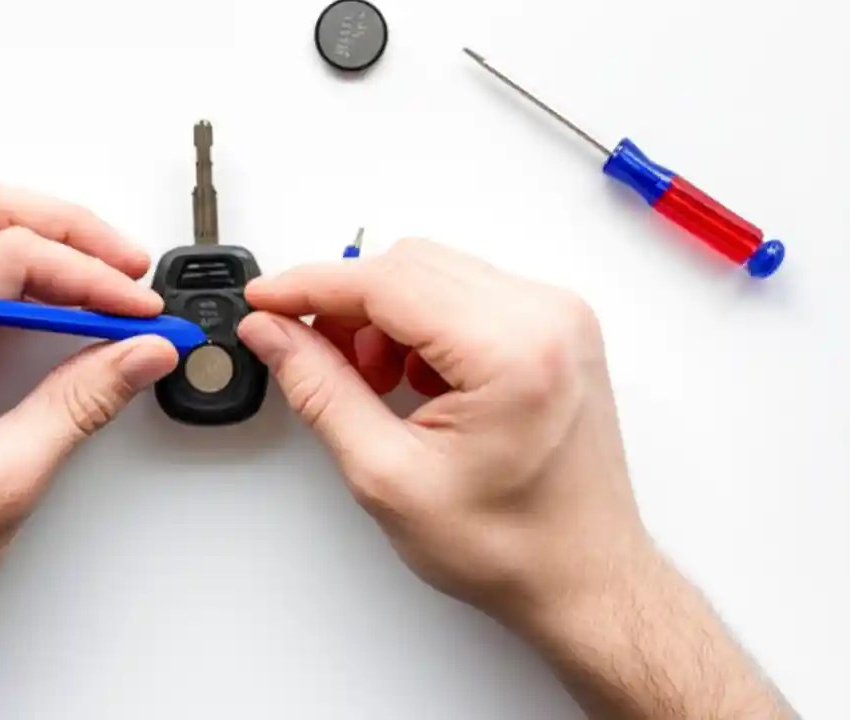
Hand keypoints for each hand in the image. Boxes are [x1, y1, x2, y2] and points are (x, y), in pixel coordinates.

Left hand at [0, 182, 178, 718]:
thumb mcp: (7, 474)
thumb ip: (83, 399)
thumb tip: (143, 351)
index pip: (10, 255)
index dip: (91, 275)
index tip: (140, 311)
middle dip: (69, 232)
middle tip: (129, 270)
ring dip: (44, 246)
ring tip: (105, 284)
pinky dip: (19, 278)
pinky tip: (60, 308)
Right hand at [240, 238, 791, 717]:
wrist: (584, 579)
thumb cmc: (511, 546)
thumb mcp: (388, 475)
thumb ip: (321, 390)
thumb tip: (274, 333)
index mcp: (512, 350)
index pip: (387, 282)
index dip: (312, 286)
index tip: (264, 299)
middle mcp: (546, 317)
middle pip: (411, 266)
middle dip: (347, 305)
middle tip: (309, 352)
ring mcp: (559, 317)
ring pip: (436, 275)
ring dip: (384, 317)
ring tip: (370, 383)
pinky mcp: (557, 328)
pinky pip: (468, 294)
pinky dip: (423, 325)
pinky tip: (412, 381)